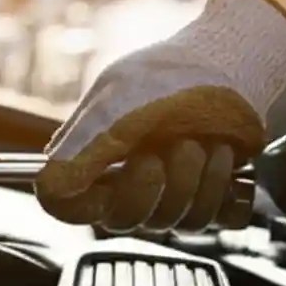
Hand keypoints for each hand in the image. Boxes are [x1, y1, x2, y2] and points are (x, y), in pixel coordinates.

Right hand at [35, 0, 285, 232]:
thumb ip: (80, 150)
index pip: (62, 202)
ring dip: (188, 180)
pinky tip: (220, 155)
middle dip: (148, 185)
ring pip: (163, 221)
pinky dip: (214, 187)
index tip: (106, 187)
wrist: (237, 65)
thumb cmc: (174, 76)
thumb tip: (48, 189)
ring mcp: (161, 189)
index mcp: (89, 152)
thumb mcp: (117, 107)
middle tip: (164, 149)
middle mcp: (121, 175)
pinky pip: (199, 221)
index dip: (80, 205)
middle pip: (119, 219)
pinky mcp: (199, 198)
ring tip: (199, 142)